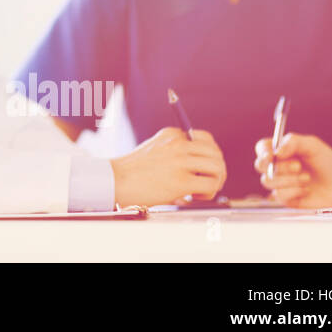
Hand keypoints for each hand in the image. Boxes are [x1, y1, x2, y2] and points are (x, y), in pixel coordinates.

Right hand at [110, 127, 226, 206]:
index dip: (211, 156)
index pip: (206, 140)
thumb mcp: (155, 151)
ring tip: (201, 191)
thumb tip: (202, 169)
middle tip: (208, 183)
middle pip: (215, 153)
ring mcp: (180, 161)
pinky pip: (210, 184)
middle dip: (217, 170)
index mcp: (172, 134)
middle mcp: (178, 144)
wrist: (114, 181)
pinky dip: (208, 193)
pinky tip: (194, 197)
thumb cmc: (132, 172)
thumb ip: (176, 154)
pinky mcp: (181, 180)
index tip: (204, 170)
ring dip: (215, 181)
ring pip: (217, 167)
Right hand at [254, 132, 331, 207]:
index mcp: (281, 152)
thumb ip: (293, 142)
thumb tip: (276, 151)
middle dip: (279, 166)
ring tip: (307, 178)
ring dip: (289, 179)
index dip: (262, 152)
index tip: (271, 154)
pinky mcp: (286, 199)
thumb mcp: (312, 145)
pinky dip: (294, 191)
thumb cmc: (328, 163)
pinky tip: (306, 190)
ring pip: (268, 181)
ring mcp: (281, 183)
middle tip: (298, 166)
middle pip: (260, 165)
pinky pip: (279, 195)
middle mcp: (278, 167)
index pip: (262, 148)